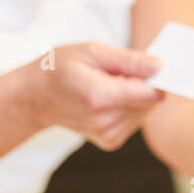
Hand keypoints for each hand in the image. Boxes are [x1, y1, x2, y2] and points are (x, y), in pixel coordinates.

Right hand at [21, 42, 165, 150]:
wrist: (32, 98)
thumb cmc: (60, 68)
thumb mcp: (92, 51)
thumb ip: (129, 60)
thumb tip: (161, 66)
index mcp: (101, 97)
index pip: (154, 93)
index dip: (158, 77)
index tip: (154, 64)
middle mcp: (106, 121)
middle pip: (152, 101)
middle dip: (144, 83)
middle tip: (119, 71)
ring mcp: (107, 134)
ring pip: (146, 110)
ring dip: (136, 95)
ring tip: (109, 84)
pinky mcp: (110, 141)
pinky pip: (136, 119)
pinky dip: (129, 106)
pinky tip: (108, 98)